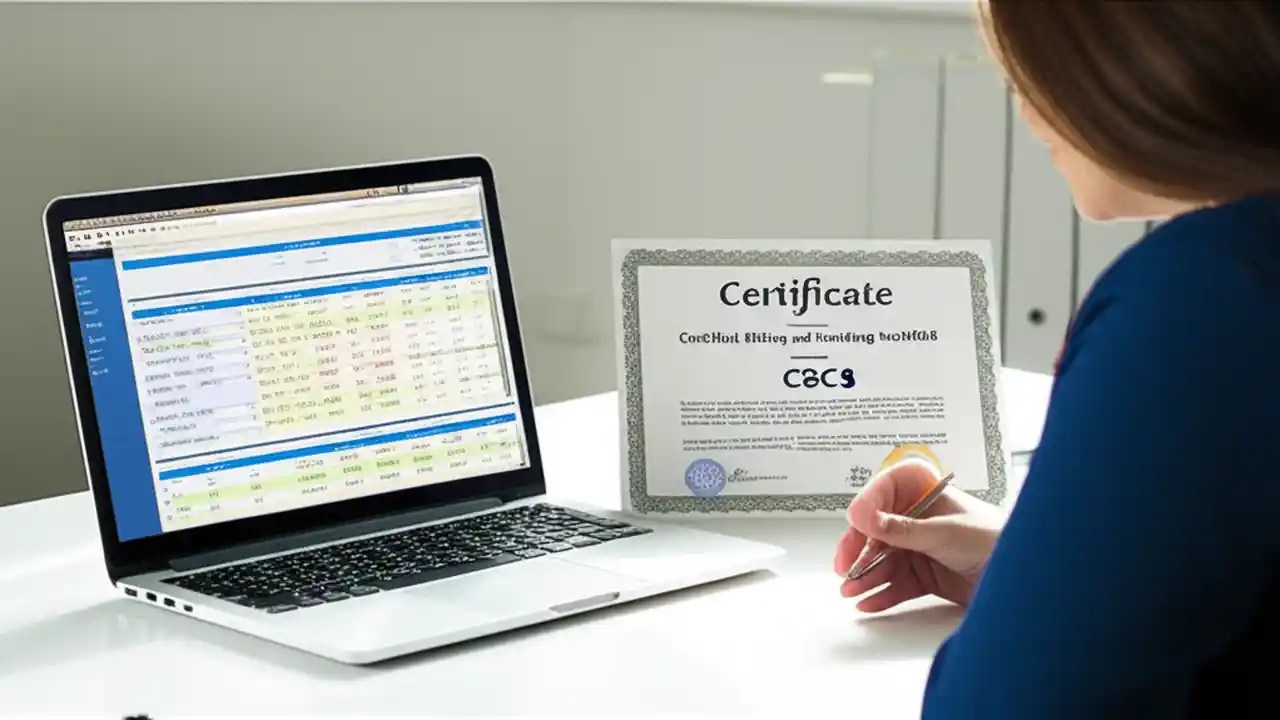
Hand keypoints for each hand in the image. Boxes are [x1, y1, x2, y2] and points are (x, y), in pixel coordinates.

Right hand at [833, 460, 1004, 611]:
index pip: (885, 489)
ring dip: (864, 576)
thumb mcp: (944, 532)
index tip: (856, 521)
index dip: (868, 503)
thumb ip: (902, 529)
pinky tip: (867, 602)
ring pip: (882, 560)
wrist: (1024, 577)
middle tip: (845, 567)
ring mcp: (919, 547)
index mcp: (925, 492)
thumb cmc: (995, 539)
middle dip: (858, 549)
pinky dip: (880, 594)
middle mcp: (918, 517)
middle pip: (875, 530)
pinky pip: (895, 583)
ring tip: (851, 590)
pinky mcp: (925, 575)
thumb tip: (865, 519)